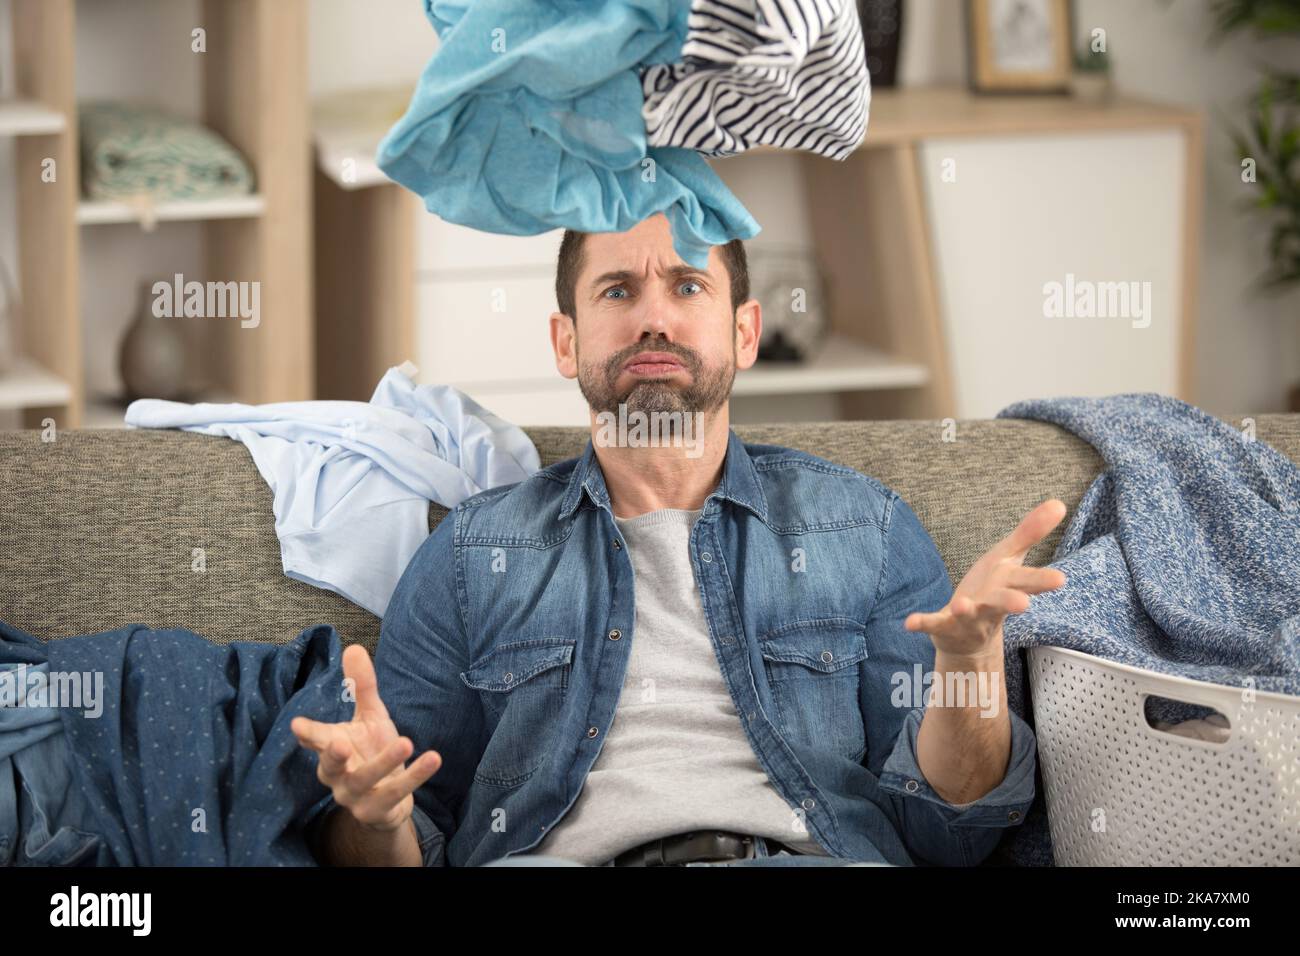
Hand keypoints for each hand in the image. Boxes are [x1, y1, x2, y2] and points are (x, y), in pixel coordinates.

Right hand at [290, 644, 441, 832]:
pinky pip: (395, 795)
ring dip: (384, 762)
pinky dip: (414, 776)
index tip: (297, 724)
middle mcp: (337, 775)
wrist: (388, 800)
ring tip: (406, 741)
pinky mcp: (376, 811)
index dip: (307, 733)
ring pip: (364, 780)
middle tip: (341, 743)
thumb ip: (361, 686)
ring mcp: (354, 796)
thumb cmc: (372, 750)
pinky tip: (433, 758)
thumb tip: (353, 647)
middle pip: (330, 766)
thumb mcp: (370, 717)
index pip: (316, 740)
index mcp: (331, 749)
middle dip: (333, 756)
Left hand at [903, 498, 1068, 660]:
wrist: (969, 638)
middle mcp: (992, 606)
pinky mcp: (944, 627)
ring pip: (970, 615)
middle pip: (1003, 603)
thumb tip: (1060, 502)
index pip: (1027, 582)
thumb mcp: (1008, 559)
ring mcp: (968, 619)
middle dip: (1011, 602)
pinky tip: (909, 622)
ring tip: (961, 605)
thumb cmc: (993, 590)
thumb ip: (1030, 533)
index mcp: (1008, 587)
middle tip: (1023, 605)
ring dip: (966, 610)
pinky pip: (933, 624)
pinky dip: (922, 623)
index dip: (1042, 581)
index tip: (1060, 579)